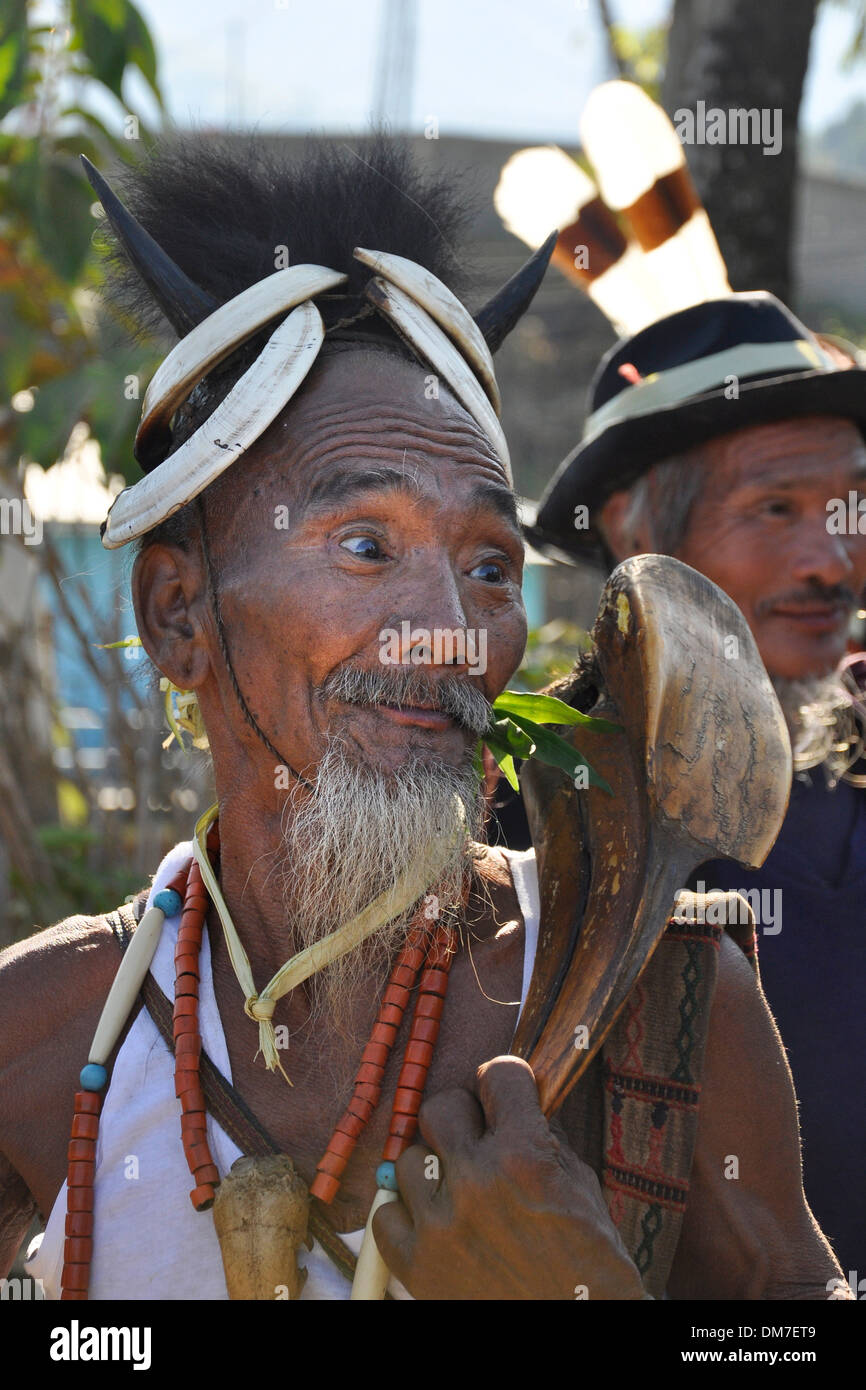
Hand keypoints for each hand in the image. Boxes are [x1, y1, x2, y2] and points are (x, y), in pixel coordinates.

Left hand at [373, 1055, 645, 1299]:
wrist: (578, 1332)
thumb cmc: (590, 1263)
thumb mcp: (580, 1185)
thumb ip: (541, 1138)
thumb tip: (513, 1102)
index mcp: (524, 1154)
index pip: (497, 1075)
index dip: (504, 1082)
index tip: (505, 1093)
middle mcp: (476, 1181)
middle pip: (439, 1108)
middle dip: (462, 1118)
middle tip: (478, 1139)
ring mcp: (441, 1224)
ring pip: (407, 1160)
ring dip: (433, 1170)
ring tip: (459, 1192)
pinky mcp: (417, 1266)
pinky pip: (385, 1216)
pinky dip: (408, 1217)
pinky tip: (436, 1222)